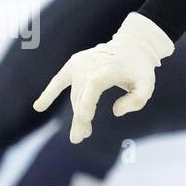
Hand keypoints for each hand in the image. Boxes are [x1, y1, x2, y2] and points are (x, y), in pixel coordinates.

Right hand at [33, 12, 173, 142]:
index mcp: (108, 68)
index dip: (87, 102)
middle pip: (81, 96)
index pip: (93, 86)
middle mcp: (90, 64)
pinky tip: (38, 107)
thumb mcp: (147, 84)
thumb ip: (137, 100)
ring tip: (80, 134)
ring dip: (76, 115)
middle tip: (80, 138)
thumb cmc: (138, 69)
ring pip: (74, 95)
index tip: (85, 119)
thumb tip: (115, 111)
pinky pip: (58, 81)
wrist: (130, 47)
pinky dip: (49, 94)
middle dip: (80, 118)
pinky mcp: (73, 65)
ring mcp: (79, 64)